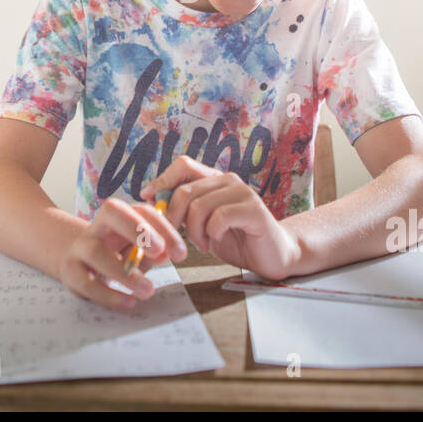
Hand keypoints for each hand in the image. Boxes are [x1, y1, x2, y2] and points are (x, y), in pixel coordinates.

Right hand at [58, 196, 185, 311]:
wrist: (74, 261)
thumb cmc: (114, 255)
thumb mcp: (135, 249)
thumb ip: (151, 251)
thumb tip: (165, 254)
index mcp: (118, 217)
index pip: (141, 210)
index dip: (162, 227)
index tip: (180, 253)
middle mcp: (97, 226)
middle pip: (111, 212)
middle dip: (138, 229)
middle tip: (160, 253)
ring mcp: (80, 248)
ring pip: (96, 252)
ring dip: (125, 272)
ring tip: (147, 290)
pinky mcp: (70, 272)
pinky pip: (87, 283)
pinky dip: (109, 295)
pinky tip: (129, 302)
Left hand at [142, 155, 301, 281]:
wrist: (274, 256)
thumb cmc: (236, 240)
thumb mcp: (202, 224)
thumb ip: (184, 210)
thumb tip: (150, 199)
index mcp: (215, 180)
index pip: (183, 165)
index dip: (162, 180)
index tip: (148, 199)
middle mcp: (229, 181)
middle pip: (184, 190)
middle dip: (174, 218)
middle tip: (180, 238)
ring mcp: (243, 193)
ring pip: (199, 206)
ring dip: (194, 232)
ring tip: (203, 243)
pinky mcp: (253, 210)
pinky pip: (219, 217)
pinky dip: (211, 234)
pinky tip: (216, 242)